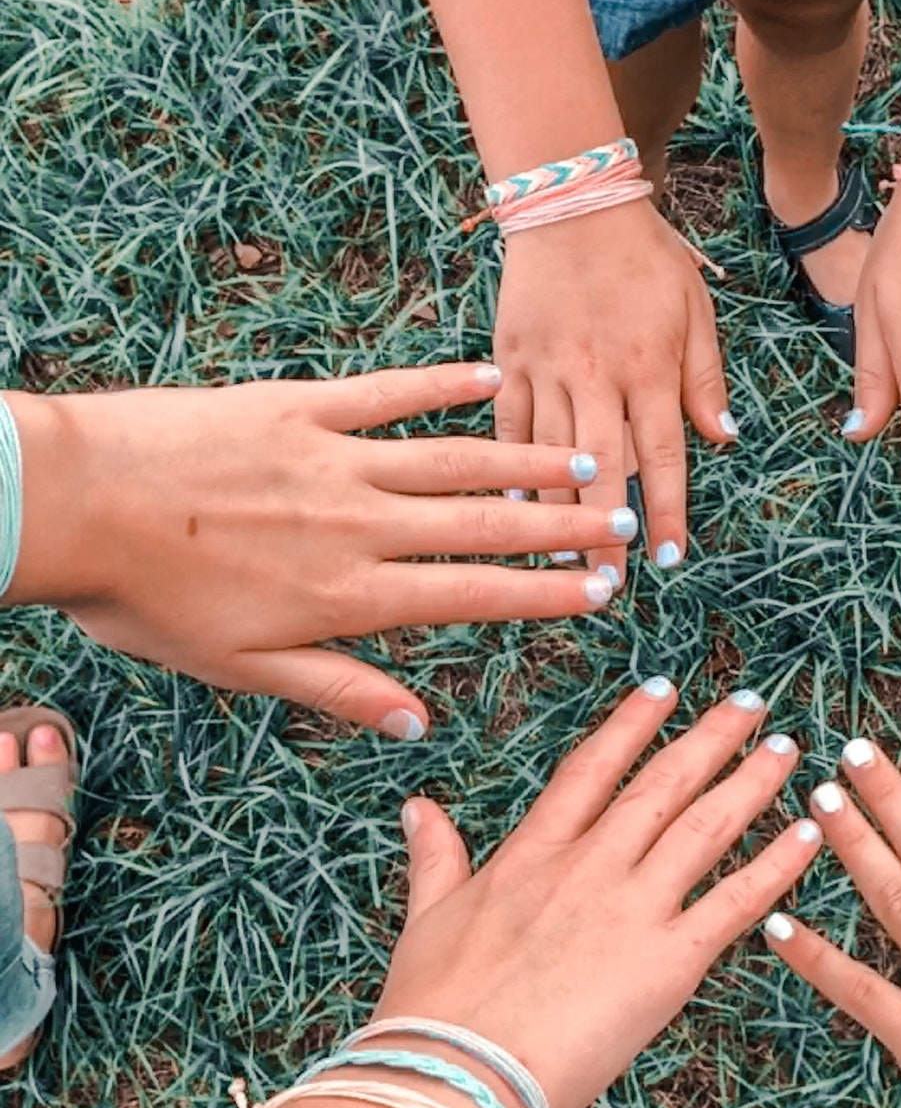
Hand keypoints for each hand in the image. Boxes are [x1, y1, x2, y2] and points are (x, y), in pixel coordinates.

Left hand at [6, 362, 632, 738]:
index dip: (543, 596)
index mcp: (349, 594)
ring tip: (582, 462)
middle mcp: (358, 523)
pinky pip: (384, 393)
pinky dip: (439, 386)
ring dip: (521, 462)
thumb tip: (418, 727)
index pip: (471, 595)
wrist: (72, 502)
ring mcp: (332, 458)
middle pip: (482, 525)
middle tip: (622, 522)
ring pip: (449, 460)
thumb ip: (339, 690)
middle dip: (559, 527)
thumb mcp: (242, 670)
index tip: (600, 593)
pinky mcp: (296, 407)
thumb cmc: (146, 597)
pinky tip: (487, 380)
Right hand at [378, 683, 819, 1107]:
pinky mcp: (668, 962)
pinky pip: (736, 901)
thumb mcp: (427, 920)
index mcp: (531, 855)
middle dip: (710, 739)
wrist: (455, 1074)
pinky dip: (777, 866)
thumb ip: (436, 858)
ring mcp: (632, 909)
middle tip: (750, 703)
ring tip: (786, 751)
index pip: (591, 769)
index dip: (631, 726)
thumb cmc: (432, 1011)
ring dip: (751, 784)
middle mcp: (589, 867)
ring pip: (705, 828)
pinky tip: (808, 835)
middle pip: (661, 785)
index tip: (663, 690)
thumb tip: (419, 808)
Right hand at [492, 201, 734, 581]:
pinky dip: (512, 466)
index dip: (668, 511)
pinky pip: (508, 424)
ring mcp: (546, 369)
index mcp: (649, 367)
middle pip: (601, 471)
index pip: (664, 455)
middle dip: (604, 533)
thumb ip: (705, 380)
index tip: (669, 557)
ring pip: (548, 455)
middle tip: (607, 586)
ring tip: (560, 559)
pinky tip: (519, 503)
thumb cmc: (645, 259)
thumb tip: (724, 439)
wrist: (571, 202)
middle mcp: (596, 376)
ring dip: (556, 512)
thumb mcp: (695, 311)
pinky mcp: (510, 359)